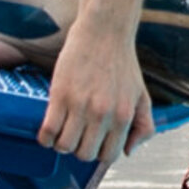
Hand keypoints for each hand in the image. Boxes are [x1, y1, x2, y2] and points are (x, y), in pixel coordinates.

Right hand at [40, 34, 156, 162]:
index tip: (92, 142)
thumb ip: (143, 127)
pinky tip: (48, 130)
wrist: (104, 32)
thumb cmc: (122, 64)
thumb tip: (128, 152)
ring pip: (64, 146)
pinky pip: (48, 130)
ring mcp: (80, 105)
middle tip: (77, 135)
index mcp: (123, 117)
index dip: (98, 153)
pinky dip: (45, 137)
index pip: (108, 156)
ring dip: (61, 143)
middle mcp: (102, 114)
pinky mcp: (60, 94)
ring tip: (62, 131)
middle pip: (84, 154)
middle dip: (79, 149)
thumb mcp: (142, 97)